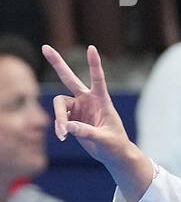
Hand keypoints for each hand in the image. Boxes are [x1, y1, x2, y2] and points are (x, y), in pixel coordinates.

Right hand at [42, 44, 132, 163]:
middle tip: (45, 47)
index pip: (97, 78)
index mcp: (102, 100)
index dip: (94, 64)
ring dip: (58, 118)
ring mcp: (78, 107)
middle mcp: (88, 100)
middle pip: (69, 78)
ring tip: (64, 134)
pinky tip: (64, 136)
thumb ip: (87, 132)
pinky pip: (59, 118)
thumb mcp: (104, 139)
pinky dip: (59, 127)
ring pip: (59, 104)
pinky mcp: (71, 117)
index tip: (91, 48)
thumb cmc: (115, 144)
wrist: (112, 153)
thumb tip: (68, 127)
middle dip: (57, 63)